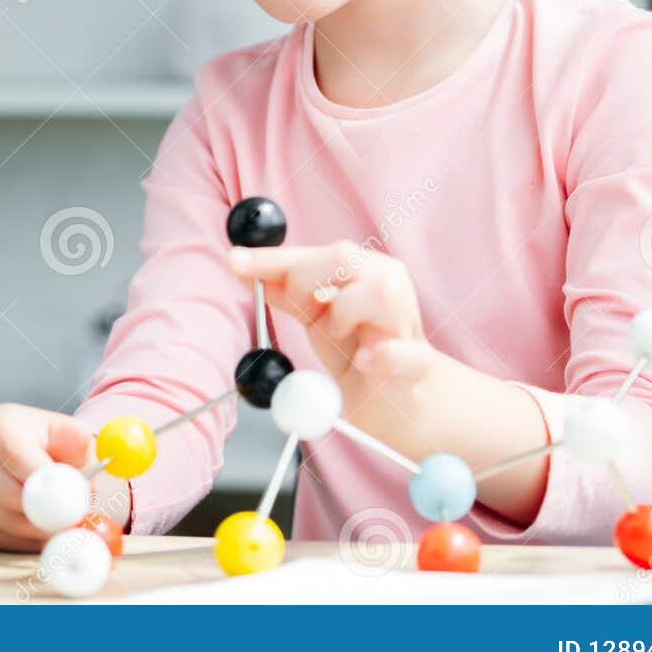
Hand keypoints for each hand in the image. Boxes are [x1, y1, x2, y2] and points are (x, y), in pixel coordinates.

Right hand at [0, 403, 91, 550]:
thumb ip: (78, 443)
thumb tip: (79, 476)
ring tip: (67, 514)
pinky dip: (32, 539)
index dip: (42, 477)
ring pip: (10, 522)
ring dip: (44, 526)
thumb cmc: (57, 444)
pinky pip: (6, 540)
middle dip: (47, 509)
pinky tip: (48, 524)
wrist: (41, 457)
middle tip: (77, 513)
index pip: (14, 455)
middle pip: (9, 494)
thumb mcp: (73, 433)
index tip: (68, 492)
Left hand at [228, 240, 436, 392]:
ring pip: (368, 294)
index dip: (270, 258)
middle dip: (305, 284)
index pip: (311, 254)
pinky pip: (399, 352)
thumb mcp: (315, 315)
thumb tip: (241, 266)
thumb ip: (285, 292)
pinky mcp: (416, 362)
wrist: (399, 396)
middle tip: (305, 312)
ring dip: (340, 319)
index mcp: (362, 266)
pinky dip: (382, 355)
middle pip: (340, 258)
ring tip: (343, 338)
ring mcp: (405, 320)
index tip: (235, 260)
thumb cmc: (359, 346)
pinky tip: (367, 361)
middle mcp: (387, 280)